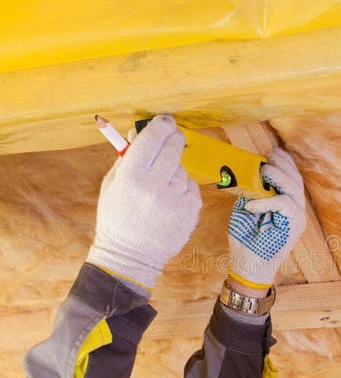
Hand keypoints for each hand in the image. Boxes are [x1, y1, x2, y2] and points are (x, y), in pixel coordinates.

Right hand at [88, 115, 201, 289]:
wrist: (131, 255)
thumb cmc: (117, 218)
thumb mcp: (112, 185)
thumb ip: (126, 156)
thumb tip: (140, 130)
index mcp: (131, 177)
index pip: (152, 138)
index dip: (161, 125)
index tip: (165, 121)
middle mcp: (155, 185)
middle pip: (173, 147)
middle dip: (173, 139)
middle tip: (170, 140)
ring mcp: (176, 199)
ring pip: (182, 168)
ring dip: (174, 170)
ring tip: (160, 188)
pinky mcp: (191, 210)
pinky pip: (191, 186)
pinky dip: (183, 189)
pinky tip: (169, 202)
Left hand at [227, 147, 305, 287]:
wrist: (248, 265)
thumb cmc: (245, 239)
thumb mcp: (246, 207)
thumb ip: (252, 191)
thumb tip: (249, 171)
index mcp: (286, 203)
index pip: (291, 177)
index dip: (284, 162)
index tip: (271, 152)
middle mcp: (295, 209)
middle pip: (295, 178)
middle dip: (283, 164)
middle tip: (268, 158)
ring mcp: (297, 217)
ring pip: (294, 187)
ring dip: (278, 176)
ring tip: (263, 172)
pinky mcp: (294, 225)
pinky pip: (285, 204)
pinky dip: (268, 201)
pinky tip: (253, 204)